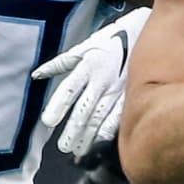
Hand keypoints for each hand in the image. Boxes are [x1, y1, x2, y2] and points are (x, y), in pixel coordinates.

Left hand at [32, 7, 151, 157]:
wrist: (146, 32)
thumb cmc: (112, 40)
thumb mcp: (86, 46)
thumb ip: (61, 63)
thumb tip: (37, 74)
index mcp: (88, 65)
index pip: (69, 89)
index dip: (58, 106)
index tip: (48, 122)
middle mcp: (102, 79)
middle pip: (85, 109)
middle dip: (73, 130)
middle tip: (63, 147)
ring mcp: (118, 89)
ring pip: (101, 117)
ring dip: (89, 136)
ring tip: (78, 151)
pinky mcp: (131, 94)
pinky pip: (120, 116)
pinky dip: (110, 131)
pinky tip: (101, 142)